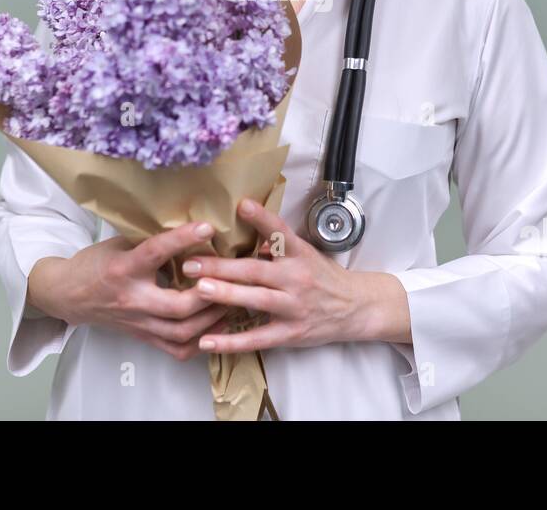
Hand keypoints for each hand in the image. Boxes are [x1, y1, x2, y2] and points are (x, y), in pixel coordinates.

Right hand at [26, 221, 231, 361]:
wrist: (67, 295)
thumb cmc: (95, 264)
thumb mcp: (118, 243)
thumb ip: (150, 240)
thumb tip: (189, 229)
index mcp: (123, 269)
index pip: (155, 253)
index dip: (182, 239)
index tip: (208, 227)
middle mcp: (132, 300)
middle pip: (177, 307)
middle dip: (209, 294)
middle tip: (230, 277)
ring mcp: (138, 323)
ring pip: (181, 333)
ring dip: (211, 319)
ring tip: (230, 301)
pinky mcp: (142, 337)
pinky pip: (175, 349)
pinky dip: (199, 342)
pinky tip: (215, 327)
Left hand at [181, 199, 410, 353]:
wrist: (356, 308)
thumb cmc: (324, 277)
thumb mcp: (307, 253)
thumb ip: (278, 245)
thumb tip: (247, 232)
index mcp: (300, 254)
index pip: (281, 233)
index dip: (262, 219)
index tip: (242, 205)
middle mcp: (297, 279)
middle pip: (256, 270)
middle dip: (221, 266)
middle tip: (190, 262)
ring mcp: (293, 307)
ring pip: (255, 300)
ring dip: (224, 295)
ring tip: (197, 290)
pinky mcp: (290, 333)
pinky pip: (257, 338)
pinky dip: (231, 341)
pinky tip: (207, 340)